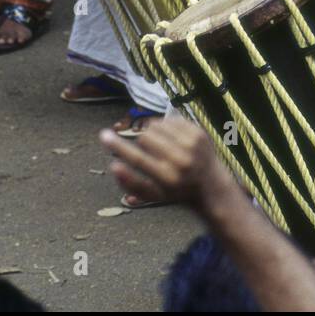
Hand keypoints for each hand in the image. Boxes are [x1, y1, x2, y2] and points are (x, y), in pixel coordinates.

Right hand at [99, 116, 234, 212]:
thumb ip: (131, 184)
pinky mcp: (199, 132)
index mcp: (167, 178)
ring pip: (157, 125)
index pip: (137, 158)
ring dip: (153, 132)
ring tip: (160, 144)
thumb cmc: (176, 191)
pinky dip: (166, 126)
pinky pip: (170, 120)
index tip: (103, 135)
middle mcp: (181, 161)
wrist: (210, 185)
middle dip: (141, 141)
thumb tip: (113, 167)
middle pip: (145, 137)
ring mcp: (192, 145)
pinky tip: (172, 138)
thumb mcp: (153, 195)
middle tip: (148, 149)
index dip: (118, 146)